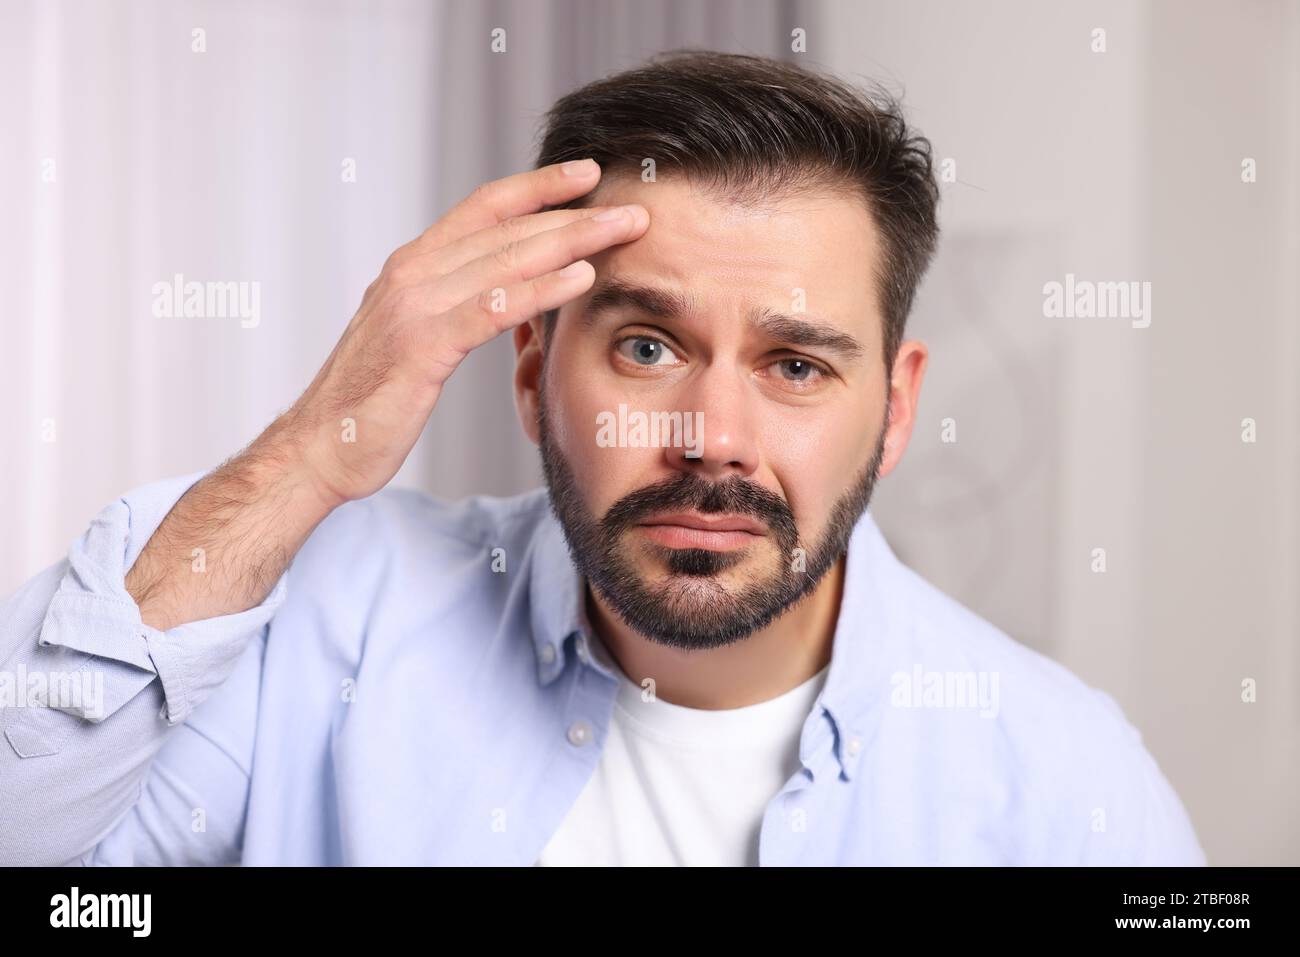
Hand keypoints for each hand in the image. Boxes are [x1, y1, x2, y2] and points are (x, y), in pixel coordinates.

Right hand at [271, 158, 648, 507]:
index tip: (587, 174)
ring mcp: (414, 305)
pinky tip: (581, 278)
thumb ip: (452, 306)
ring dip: (573, 240)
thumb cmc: (370, 401)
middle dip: (575, 213)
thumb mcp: (414, 337)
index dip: (538, 187)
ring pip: (507, 258)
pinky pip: (493, 308)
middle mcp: (412, 272)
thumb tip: (502, 295)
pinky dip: (541, 288)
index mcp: (412, 266)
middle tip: (632, 207)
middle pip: (507, 228)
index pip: (484, 208)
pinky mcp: (422, 345)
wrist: (318, 448)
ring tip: (624, 229)